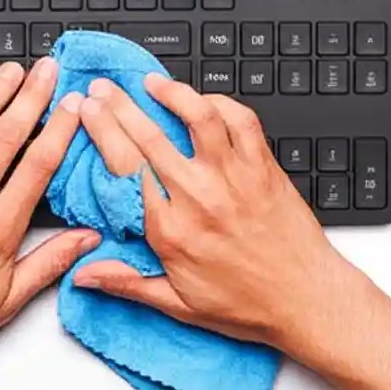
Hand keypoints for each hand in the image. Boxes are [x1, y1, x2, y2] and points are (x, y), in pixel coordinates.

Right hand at [70, 74, 356, 348]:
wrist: (307, 301)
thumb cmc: (248, 306)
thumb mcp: (179, 305)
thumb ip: (127, 284)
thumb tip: (84, 276)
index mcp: (172, 230)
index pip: (123, 168)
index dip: (100, 132)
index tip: (86, 111)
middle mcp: (200, 197)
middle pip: (149, 136)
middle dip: (119, 105)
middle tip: (103, 88)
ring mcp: (235, 178)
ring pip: (198, 118)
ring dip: (171, 93)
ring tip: (151, 83)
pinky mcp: (264, 169)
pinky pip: (242, 122)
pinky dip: (222, 104)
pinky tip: (205, 101)